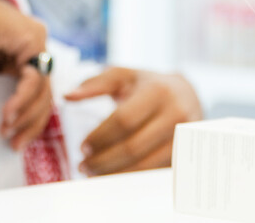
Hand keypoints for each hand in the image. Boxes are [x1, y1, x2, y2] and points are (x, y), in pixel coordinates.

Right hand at [0, 0, 52, 150]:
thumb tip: (3, 124)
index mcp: (24, 56)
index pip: (37, 95)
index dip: (28, 122)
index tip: (13, 143)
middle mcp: (35, 48)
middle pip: (44, 95)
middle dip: (29, 124)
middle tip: (13, 145)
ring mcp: (37, 41)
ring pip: (43, 89)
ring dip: (25, 115)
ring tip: (6, 131)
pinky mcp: (34, 38)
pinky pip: (34, 78)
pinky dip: (23, 99)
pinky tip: (8, 114)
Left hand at [64, 67, 202, 175]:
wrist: (187, 95)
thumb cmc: (147, 85)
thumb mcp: (123, 76)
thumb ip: (94, 84)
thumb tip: (67, 96)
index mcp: (158, 92)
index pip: (124, 120)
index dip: (100, 137)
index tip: (82, 146)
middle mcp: (175, 115)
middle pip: (133, 147)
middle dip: (103, 160)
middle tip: (83, 166)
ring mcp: (183, 138)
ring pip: (145, 166)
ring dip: (115, 174)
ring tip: (93, 173)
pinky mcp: (184, 155)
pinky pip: (154, 173)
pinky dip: (131, 178)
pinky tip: (114, 176)